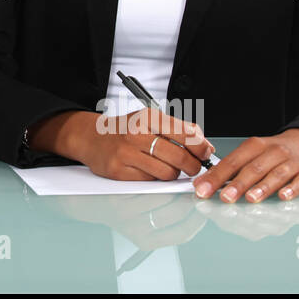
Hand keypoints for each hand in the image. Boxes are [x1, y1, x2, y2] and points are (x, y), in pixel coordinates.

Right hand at [35, 108, 215, 179]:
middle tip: (193, 167)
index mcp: (148, 117)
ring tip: (167, 168)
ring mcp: (126, 153)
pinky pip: (150, 181)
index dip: (201, 147)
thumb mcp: (151, 120)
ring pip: (167, 173)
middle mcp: (136, 133)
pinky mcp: (118, 171)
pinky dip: (155, 179)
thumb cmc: (126, 130)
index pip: (185, 134)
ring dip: (173, 174)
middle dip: (192, 166)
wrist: (91, 137)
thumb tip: (206, 145)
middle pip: (179, 157)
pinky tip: (150, 171)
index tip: (206, 153)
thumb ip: (180, 130)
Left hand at [192, 129, 298, 202]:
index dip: (217, 176)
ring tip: (250, 198)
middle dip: (237, 184)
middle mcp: (273, 152)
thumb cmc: (274, 152)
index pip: (232, 161)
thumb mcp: (252, 153)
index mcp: (255, 146)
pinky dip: (292, 189)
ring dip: (262, 187)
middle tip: (225, 197)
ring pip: (276, 174)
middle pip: (253, 168)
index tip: (203, 189)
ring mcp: (292, 163)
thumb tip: (205, 183)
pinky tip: (283, 196)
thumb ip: (230, 168)